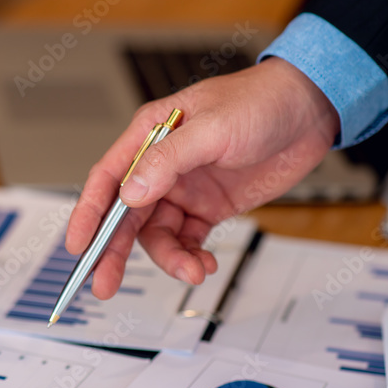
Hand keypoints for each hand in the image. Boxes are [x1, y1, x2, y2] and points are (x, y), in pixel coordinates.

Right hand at [65, 57, 338, 297]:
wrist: (310, 110)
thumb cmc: (260, 102)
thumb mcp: (213, 129)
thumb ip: (169, 160)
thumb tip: (131, 193)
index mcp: (150, 135)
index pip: (107, 179)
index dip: (88, 214)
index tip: (77, 247)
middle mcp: (162, 165)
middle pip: (126, 216)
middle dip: (114, 252)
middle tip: (104, 285)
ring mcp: (186, 188)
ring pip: (159, 235)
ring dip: (170, 258)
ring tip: (193, 271)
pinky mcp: (211, 207)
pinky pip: (189, 240)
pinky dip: (192, 256)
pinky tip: (205, 264)